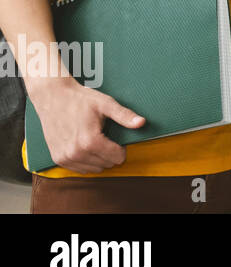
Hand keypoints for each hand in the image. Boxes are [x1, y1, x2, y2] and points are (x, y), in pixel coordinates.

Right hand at [26, 75, 144, 173]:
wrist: (53, 97)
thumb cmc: (80, 99)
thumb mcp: (106, 104)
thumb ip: (124, 115)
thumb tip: (142, 123)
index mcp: (90, 141)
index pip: (117, 157)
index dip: (121, 148)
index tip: (117, 137)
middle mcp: (76, 153)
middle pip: (107, 164)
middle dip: (111, 153)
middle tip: (105, 136)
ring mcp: (65, 158)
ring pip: (94, 169)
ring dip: (99, 158)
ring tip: (95, 140)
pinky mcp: (57, 159)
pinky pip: (80, 169)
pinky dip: (86, 161)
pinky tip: (85, 146)